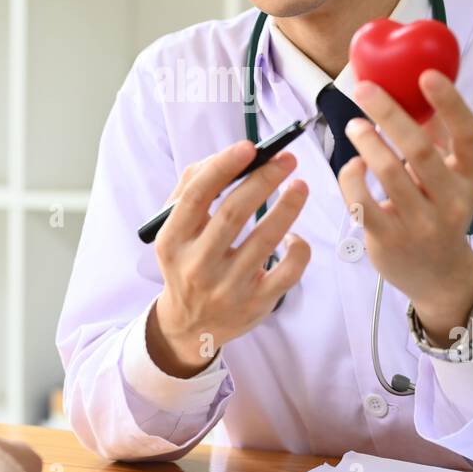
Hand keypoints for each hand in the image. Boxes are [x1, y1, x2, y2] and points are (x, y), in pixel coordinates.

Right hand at [149, 139, 310, 376]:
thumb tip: (228, 158)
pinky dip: (298, 248)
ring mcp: (228, 288)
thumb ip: (191, 188)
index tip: (248, 147)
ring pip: (266, 240)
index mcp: (172, 241)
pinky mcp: (257, 303)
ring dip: (287, 207)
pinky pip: (288, 271)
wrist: (190, 324)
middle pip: (233, 214)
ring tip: (300, 186)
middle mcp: (197, 266)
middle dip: (264, 180)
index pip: (196, 197)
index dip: (223, 167)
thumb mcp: (174, 229)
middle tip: (286, 159)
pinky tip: (293, 236)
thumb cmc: (186, 260)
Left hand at [339, 69, 472, 344]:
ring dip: (366, 141)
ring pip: (387, 171)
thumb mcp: (451, 177)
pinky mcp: (389, 239)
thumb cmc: (440, 211)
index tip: (426, 74)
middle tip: (364, 89)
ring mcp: (421, 223)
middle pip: (420, 149)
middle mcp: (452, 200)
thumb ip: (437, 137)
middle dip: (389, 113)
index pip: (469, 134)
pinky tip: (353, 165)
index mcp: (472, 177)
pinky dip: (351, 176)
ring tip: (355, 125)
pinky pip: (362, 200)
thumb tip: (414, 85)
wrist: (439, 276)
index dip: (450, 102)